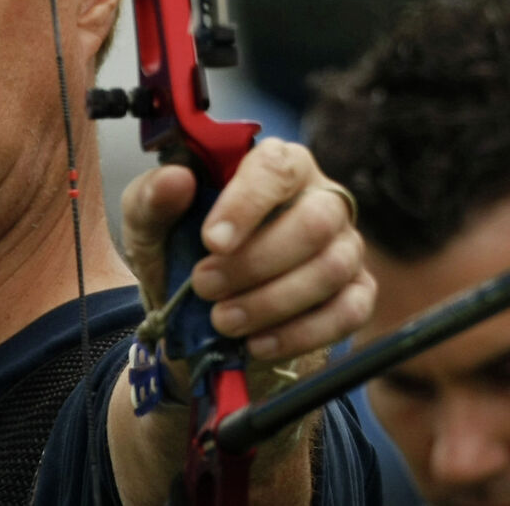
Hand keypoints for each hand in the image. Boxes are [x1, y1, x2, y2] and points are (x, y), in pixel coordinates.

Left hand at [121, 138, 373, 367]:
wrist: (202, 316)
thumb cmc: (185, 254)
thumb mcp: (152, 228)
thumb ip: (152, 199)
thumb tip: (175, 180)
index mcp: (278, 167)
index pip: (278, 168)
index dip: (247, 204)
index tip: (212, 241)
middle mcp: (322, 199)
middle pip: (316, 221)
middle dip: (256, 262)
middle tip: (206, 286)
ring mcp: (346, 246)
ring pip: (332, 268)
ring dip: (272, 302)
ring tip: (224, 320)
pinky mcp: (357, 292)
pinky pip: (349, 312)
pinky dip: (300, 334)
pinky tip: (258, 343)